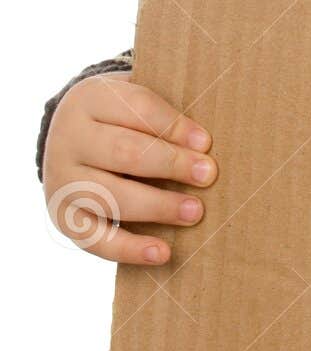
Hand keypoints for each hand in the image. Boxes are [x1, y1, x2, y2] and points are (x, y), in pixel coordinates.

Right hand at [42, 71, 216, 264]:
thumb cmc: (121, 119)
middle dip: (170, 164)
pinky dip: (130, 249)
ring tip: (195, 212)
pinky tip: (162, 252)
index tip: (206, 142)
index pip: (136, 109)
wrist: (68, 140)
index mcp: (90, 98)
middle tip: (208, 175)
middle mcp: (69, 138)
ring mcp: (61, 181)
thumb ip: (164, 115)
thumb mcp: (133, 102)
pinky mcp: (63, 218)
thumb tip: (208, 144)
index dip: (173, 126)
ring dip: (158, 206)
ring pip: (111, 196)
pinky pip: (96, 239)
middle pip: (123, 151)